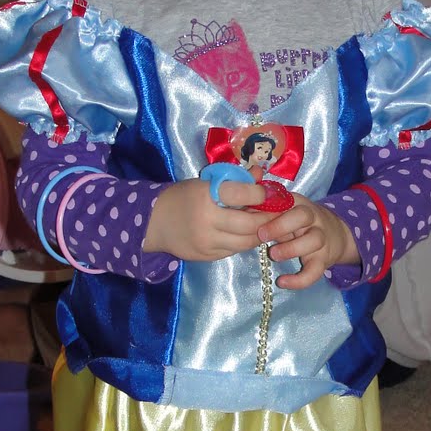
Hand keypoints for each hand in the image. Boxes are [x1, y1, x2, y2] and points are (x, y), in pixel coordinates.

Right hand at [143, 177, 267, 261]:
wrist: (153, 222)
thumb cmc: (182, 197)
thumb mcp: (205, 182)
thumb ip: (234, 179)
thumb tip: (260, 174)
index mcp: (205, 196)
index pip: (243, 194)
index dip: (260, 194)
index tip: (265, 194)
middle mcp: (207, 221)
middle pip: (250, 224)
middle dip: (268, 218)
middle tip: (277, 213)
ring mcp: (207, 242)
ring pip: (246, 242)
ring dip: (259, 233)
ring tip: (265, 224)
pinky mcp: (206, 256)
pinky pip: (234, 251)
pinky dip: (244, 242)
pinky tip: (247, 234)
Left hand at [258, 195, 360, 289]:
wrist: (336, 235)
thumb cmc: (299, 223)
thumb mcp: (285, 213)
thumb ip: (264, 212)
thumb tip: (238, 211)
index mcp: (299, 204)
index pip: (286, 201)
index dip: (269, 211)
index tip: (254, 222)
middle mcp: (313, 219)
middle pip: (303, 216)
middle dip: (281, 226)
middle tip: (262, 237)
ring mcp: (321, 239)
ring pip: (313, 241)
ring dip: (291, 249)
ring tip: (273, 255)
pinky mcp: (323, 260)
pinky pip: (315, 271)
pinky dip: (299, 280)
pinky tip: (282, 282)